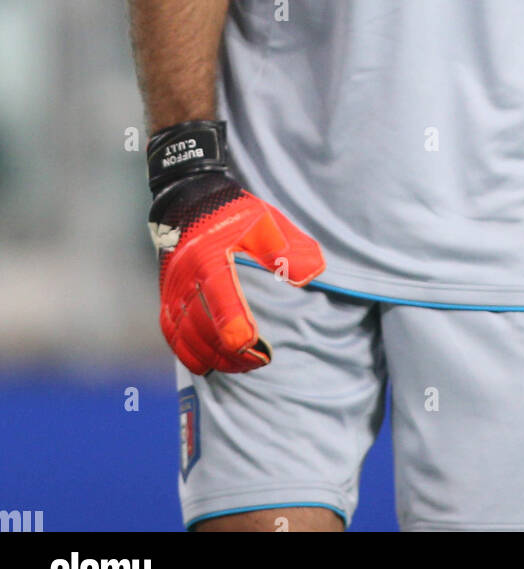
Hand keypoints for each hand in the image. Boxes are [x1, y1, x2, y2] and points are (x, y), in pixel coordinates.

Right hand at [147, 122, 324, 374]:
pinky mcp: (166, 299)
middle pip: (200, 324)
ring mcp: (172, 291)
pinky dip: (188, 354)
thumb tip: (313, 273)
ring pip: (184, 335)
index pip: (218, 293)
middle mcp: (185, 277)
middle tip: (258, 360)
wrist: (188, 203)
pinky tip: (210, 363)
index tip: (249, 342)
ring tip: (240, 366)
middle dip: (227, 350)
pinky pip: (171, 334)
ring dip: (210, 356)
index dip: (232, 320)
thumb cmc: (232, 214)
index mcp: (209, 256)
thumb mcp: (263, 221)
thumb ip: (286, 248)